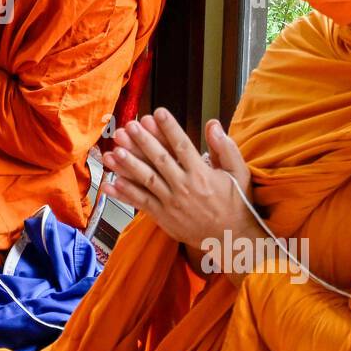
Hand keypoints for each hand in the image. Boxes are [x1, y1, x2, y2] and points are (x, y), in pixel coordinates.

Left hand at [102, 111, 259, 282]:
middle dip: (143, 141)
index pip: (182, 146)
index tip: (157, 112)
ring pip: (147, 181)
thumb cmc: (236, 202)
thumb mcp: (238, 173)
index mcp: (202, 174)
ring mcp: (172, 203)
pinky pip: (141, 203)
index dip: (169, 128)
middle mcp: (184, 187)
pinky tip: (111, 183)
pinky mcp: (163, 217)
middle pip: (160, 160)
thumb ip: (225, 148)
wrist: (232, 238)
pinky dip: (125, 194)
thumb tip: (213, 124)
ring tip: (115, 151)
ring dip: (129, 165)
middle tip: (129, 126)